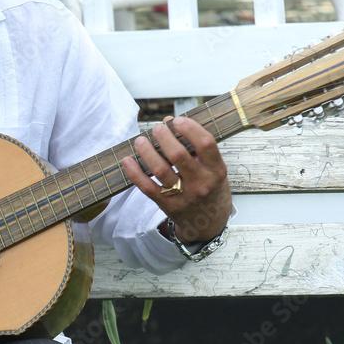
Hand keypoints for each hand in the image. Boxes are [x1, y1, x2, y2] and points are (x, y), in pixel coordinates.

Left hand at [122, 116, 232, 243]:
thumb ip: (195, 147)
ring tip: (140, 141)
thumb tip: (168, 122)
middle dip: (164, 137)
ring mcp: (183, 196)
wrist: (209, 222)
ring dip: (147, 152)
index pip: (205, 143)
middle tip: (156, 129)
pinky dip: (135, 173)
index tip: (177, 120)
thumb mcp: (213, 168)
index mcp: (216, 170)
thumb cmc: (210, 188)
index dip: (190, 128)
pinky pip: (147, 188)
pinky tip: (128, 161)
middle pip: (178, 155)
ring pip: (160, 170)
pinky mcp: (167, 205)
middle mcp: (200, 184)